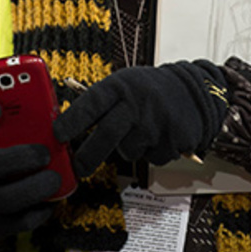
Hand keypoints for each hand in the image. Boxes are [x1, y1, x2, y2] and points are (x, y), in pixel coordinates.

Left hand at [53, 61, 228, 174]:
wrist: (193, 92)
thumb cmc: (148, 90)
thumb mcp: (122, 83)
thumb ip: (99, 101)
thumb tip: (66, 124)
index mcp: (119, 87)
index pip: (91, 104)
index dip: (72, 120)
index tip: (57, 135)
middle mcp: (136, 104)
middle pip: (107, 135)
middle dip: (89, 156)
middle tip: (79, 168)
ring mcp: (155, 124)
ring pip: (128, 151)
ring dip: (128, 148)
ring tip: (139, 130)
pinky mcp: (171, 141)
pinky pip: (150, 158)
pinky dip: (150, 152)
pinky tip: (157, 136)